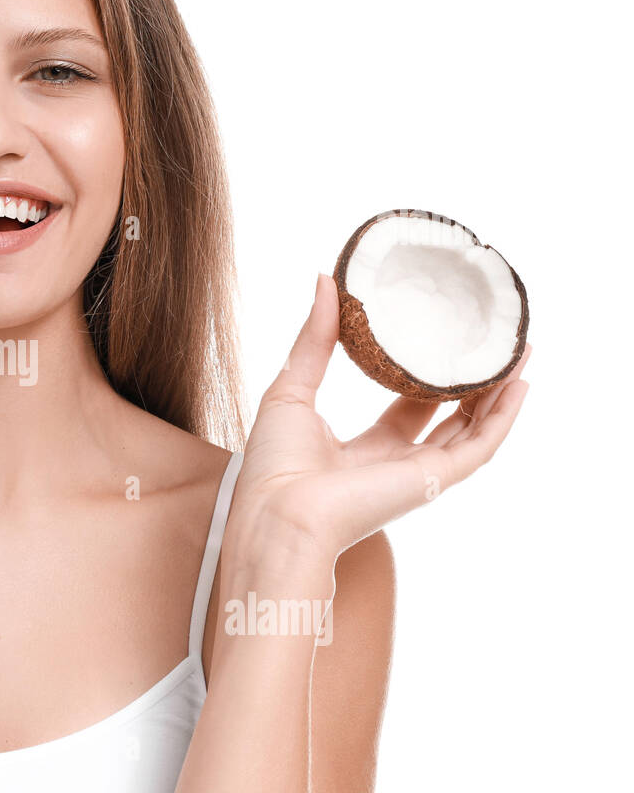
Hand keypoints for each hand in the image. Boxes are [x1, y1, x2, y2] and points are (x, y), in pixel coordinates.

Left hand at [230, 272, 530, 561]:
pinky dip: (504, 418)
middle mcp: (393, 465)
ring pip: (472, 431)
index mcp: (358, 452)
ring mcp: (417, 474)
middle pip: (446, 419)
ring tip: (517, 354)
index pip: (403, 409)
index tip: (436, 344)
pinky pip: (481, 446)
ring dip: (498, 394)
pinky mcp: (433, 479)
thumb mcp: (291, 389)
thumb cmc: (273, 466)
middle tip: (490, 345)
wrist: (280, 514)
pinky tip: (519, 384)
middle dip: (471, 385)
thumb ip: (314, 339)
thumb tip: (323, 279)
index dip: (423, 377)